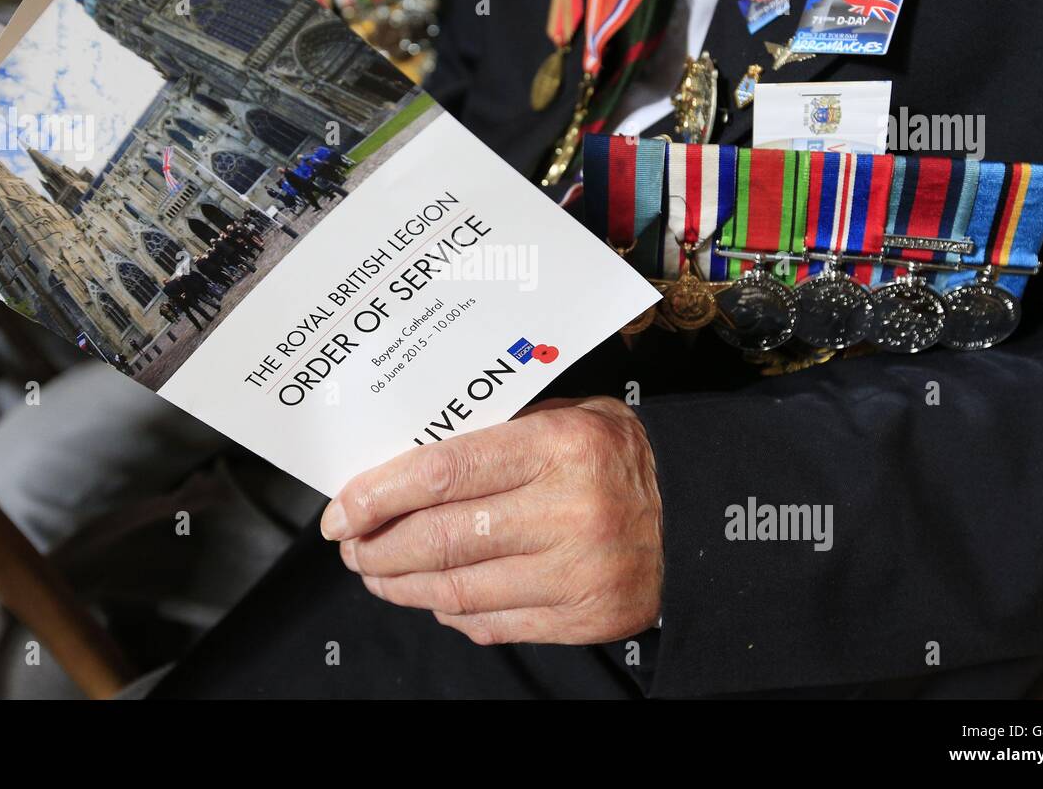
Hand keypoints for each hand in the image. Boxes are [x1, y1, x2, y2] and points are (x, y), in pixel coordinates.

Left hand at [320, 396, 662, 644]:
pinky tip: (434, 596)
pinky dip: (453, 612)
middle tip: (352, 546)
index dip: (379, 494)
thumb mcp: (565, 417)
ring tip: (377, 573)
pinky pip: (495, 624)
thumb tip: (402, 469)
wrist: (701, 512)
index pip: (443, 472)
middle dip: (378, 548)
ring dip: (402, 586)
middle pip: (440, 538)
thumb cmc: (619, 456)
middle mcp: (567, 511)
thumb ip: (493, 438)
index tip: (342, 509)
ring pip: (458, 590)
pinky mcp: (586, 618)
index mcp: (557, 447)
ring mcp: (577, 572)